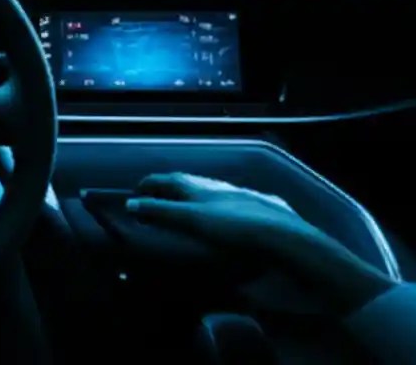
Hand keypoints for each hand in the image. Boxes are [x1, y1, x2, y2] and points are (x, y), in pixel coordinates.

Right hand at [126, 172, 322, 256]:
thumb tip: (130, 203)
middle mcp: (220, 186)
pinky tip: (227, 216)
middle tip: (158, 198)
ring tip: (188, 206)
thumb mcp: (191, 221)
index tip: (136, 191)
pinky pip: (234, 202)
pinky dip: (220, 207)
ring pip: (213, 190)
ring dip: (196, 196)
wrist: (285, 237)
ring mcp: (243, 196)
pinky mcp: (263, 209)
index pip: (168, 179)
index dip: (150, 184)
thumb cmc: (233, 228)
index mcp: (199, 187)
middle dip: (170, 188)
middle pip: (189, 182)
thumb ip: (161, 212)